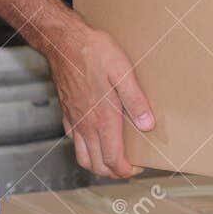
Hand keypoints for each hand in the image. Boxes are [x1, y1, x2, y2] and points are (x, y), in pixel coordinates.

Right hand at [47, 24, 152, 179]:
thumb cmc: (94, 52)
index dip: (127, 171)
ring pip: (83, 157)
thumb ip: (135, 100)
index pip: (113, 160)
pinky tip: (96, 138)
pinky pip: (74, 141)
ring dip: (98, 165)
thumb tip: (148, 125)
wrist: (64, 41)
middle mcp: (86, 125)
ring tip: (114, 158)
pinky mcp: (66, 113)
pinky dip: (86, 149)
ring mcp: (74, 121)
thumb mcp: (122, 71)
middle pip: (97, 166)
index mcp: (102, 119)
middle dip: (114, 172)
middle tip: (129, 165)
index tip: (139, 166)